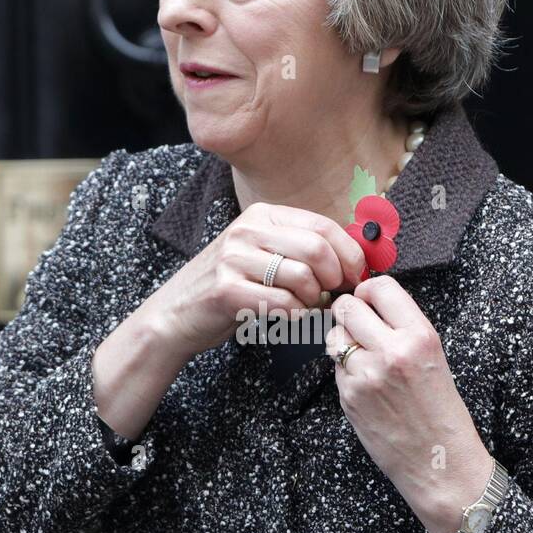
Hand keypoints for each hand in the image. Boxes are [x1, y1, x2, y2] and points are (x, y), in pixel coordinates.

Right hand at [154, 201, 366, 359]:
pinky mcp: (226, 290)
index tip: (356, 274)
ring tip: (304, 306)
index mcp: (262, 216)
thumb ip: (301, 249)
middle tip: (332, 294)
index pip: (323, 225)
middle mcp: (247, 230)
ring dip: (313, 300)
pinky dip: (295, 316)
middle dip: (334, 278)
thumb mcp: (263, 255)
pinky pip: (283, 303)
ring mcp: (234, 259)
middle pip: (317, 249)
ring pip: (302, 278)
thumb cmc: (231, 286)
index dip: (349, 253)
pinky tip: (288, 316)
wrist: (177, 313)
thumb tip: (354, 258)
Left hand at [328, 275, 494, 532]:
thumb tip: (370, 304)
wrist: (439, 463)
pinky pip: (335, 367)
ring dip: (343, 342)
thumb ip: (403, 329)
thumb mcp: (434, 358)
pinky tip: (366, 386)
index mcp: (420, 337)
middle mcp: (391, 351)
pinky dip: (345, 370)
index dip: (369, 291)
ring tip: (365, 359)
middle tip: (359, 326)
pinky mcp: (348, 396)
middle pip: (348, 307)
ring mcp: (365, 374)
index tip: (368, 299)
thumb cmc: (441, 414)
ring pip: (335, 337)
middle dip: (350, 314)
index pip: (381, 288)